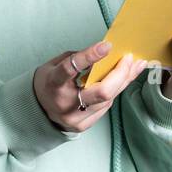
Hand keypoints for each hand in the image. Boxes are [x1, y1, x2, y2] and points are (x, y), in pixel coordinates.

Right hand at [33, 39, 148, 132]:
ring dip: (123, 81)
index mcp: (53, 84)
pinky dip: (114, 92)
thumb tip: (104, 53)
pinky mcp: (83, 125)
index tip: (107, 46)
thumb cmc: (48, 83)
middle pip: (102, 92)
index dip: (89, 56)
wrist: (37, 112)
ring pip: (108, 99)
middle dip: (121, 74)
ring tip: (134, 67)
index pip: (70, 69)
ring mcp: (75, 117)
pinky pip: (105, 107)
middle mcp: (65, 103)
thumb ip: (76, 59)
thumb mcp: (54, 65)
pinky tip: (121, 81)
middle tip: (130, 59)